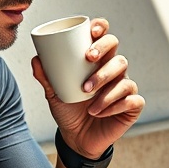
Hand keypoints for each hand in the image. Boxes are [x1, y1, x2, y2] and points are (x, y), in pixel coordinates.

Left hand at [31, 18, 144, 158]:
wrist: (76, 138)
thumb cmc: (69, 111)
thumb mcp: (54, 94)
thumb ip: (46, 77)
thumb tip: (36, 59)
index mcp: (97, 62)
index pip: (104, 37)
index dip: (103, 28)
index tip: (93, 30)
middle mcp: (113, 71)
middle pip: (117, 51)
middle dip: (104, 50)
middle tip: (89, 58)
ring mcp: (124, 88)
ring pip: (124, 76)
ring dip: (105, 82)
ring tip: (87, 94)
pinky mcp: (132, 106)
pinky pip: (131, 100)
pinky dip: (114, 105)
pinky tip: (99, 111)